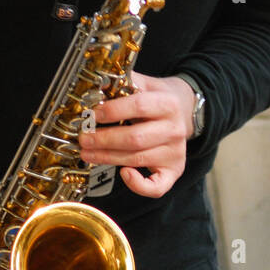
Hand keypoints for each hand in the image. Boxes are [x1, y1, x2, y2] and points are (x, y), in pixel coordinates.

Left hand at [85, 71, 192, 197]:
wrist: (185, 110)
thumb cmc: (158, 98)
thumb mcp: (146, 83)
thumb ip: (125, 82)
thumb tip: (98, 83)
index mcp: (168, 104)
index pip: (139, 106)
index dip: (113, 111)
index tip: (93, 115)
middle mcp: (175, 129)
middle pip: (136, 138)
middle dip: (104, 140)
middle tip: (84, 139)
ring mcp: (175, 152)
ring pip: (137, 159)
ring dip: (108, 158)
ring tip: (87, 153)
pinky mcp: (174, 170)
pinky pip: (157, 186)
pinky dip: (139, 185)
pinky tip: (124, 174)